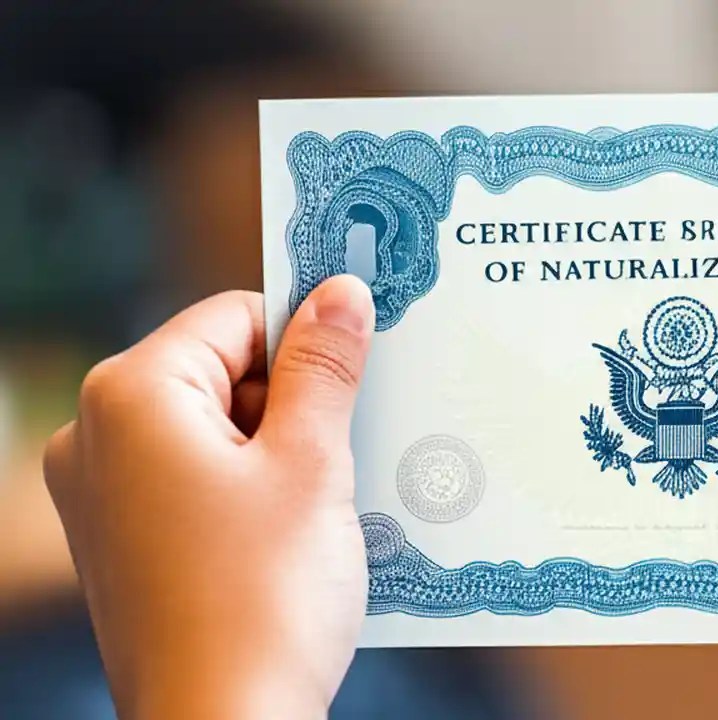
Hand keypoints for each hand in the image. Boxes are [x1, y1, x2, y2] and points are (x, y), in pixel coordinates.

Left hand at [43, 276, 373, 718]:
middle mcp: (97, 436)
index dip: (306, 334)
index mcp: (132, 396)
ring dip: (282, 450)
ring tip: (323, 504)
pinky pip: (198, 481)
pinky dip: (253, 491)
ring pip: (216, 429)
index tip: (363, 362)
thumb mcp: (312, 464)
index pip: (235, 316)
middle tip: (349, 450)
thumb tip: (340, 291)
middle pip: (222, 370)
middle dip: (296, 400)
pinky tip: (295, 535)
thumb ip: (324, 367)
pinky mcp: (123, 543)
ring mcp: (103, 495)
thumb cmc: (262, 600)